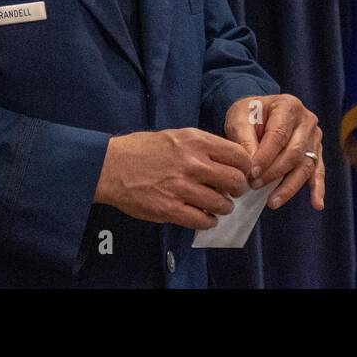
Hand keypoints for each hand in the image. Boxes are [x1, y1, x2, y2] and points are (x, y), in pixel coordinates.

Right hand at [93, 128, 252, 229]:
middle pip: (235, 180)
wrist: (111, 166)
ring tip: (219, 206)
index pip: (238, 155)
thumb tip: (228, 161)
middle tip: (233, 191)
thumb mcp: (176, 135)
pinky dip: (209, 221)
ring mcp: (181, 187)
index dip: (245, 167)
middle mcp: (192, 163)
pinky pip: (202, 220)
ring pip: (221, 203)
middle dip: (238, 188)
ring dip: (224, 207)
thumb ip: (203, 146)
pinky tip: (205, 217)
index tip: (242, 172)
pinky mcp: (170, 209)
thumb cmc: (142, 149)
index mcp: (195, 141)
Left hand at [224, 94, 324, 210]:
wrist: (259, 112)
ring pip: (306, 166)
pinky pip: (318, 171)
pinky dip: (318, 188)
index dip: (265, 157)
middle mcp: (306, 120)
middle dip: (274, 173)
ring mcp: (314, 136)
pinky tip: (317, 204)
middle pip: (294, 152)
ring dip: (289, 186)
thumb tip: (252, 167)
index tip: (251, 173)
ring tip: (272, 202)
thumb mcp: (239, 118)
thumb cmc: (249, 114)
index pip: (279, 135)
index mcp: (288, 106)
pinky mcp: (316, 151)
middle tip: (254, 185)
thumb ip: (244, 140)